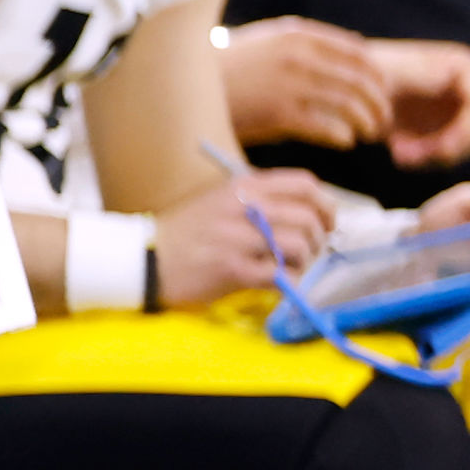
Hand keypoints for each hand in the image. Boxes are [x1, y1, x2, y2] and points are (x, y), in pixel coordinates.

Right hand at [150, 168, 337, 303]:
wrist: (142, 257)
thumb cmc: (184, 232)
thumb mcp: (218, 202)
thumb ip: (258, 202)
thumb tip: (307, 216)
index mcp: (242, 186)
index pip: (304, 185)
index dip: (326, 205)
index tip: (327, 222)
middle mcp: (243, 207)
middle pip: (308, 217)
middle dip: (318, 239)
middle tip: (309, 252)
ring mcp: (237, 238)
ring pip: (299, 245)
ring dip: (304, 261)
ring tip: (290, 268)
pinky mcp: (232, 269)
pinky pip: (281, 275)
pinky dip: (289, 282)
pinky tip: (277, 283)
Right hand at [214, 17, 388, 149]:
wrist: (179, 83)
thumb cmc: (222, 68)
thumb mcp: (263, 41)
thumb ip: (300, 45)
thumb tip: (345, 56)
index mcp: (297, 34)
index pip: (358, 53)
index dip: (376, 75)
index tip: (381, 90)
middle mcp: (299, 55)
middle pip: (360, 80)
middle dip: (378, 102)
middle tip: (381, 119)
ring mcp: (290, 84)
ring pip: (350, 104)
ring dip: (366, 121)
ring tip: (367, 133)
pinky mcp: (280, 114)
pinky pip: (328, 127)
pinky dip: (342, 135)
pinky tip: (344, 141)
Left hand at [368, 37, 469, 168]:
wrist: (343, 83)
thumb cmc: (363, 73)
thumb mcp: (393, 74)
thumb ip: (424, 76)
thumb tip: (454, 80)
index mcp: (461, 67)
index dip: (464, 130)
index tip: (441, 149)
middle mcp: (465, 87)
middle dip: (444, 148)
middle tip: (410, 156)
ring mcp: (454, 108)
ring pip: (459, 145)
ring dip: (431, 155)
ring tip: (399, 153)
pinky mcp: (439, 127)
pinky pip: (441, 152)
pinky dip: (422, 157)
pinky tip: (397, 150)